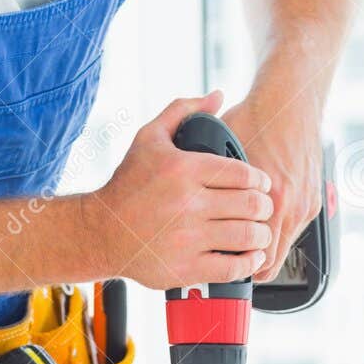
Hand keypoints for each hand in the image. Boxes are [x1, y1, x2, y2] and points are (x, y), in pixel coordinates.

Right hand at [91, 89, 273, 289]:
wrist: (100, 231)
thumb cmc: (126, 186)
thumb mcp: (149, 138)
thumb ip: (183, 111)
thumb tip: (217, 96)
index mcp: (183, 169)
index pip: (243, 174)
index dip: (260, 180)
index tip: (260, 185)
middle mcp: (188, 203)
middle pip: (251, 205)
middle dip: (264, 206)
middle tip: (261, 208)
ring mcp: (187, 238)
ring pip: (247, 236)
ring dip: (261, 234)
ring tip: (258, 231)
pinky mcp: (185, 267)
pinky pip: (233, 267)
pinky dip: (249, 262)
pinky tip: (249, 255)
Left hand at [220, 88, 323, 283]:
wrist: (292, 100)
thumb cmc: (257, 119)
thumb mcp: (222, 146)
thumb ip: (205, 171)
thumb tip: (183, 199)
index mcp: (272, 198)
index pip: (256, 253)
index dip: (234, 265)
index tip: (215, 266)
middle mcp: (293, 206)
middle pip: (271, 257)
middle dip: (248, 264)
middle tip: (224, 264)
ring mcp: (306, 204)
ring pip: (283, 246)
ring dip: (263, 250)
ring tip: (237, 249)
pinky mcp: (314, 200)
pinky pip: (293, 230)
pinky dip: (276, 234)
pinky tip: (257, 227)